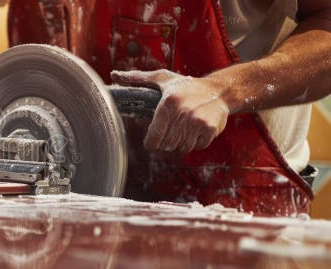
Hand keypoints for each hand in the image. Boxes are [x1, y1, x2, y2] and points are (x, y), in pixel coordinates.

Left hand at [111, 70, 230, 152]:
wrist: (219, 90)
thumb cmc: (185, 85)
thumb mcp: (161, 79)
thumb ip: (137, 79)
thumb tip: (114, 74)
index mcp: (168, 102)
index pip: (154, 136)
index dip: (151, 142)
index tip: (152, 142)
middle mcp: (183, 113)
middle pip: (167, 144)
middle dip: (166, 142)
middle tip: (170, 131)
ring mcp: (198, 122)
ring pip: (182, 147)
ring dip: (181, 143)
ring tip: (183, 129)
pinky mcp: (210, 129)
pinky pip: (197, 147)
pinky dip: (195, 143)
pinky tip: (195, 130)